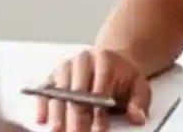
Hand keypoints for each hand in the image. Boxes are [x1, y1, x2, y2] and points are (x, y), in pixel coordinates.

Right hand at [36, 48, 151, 131]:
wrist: (112, 61)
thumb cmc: (123, 76)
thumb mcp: (139, 85)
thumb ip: (140, 102)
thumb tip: (137, 116)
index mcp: (104, 59)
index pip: (99, 88)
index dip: (98, 112)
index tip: (99, 130)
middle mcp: (82, 60)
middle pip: (76, 92)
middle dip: (76, 117)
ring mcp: (65, 67)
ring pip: (58, 92)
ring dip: (58, 115)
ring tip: (60, 131)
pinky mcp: (53, 76)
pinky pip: (45, 90)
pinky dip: (43, 105)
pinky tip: (43, 120)